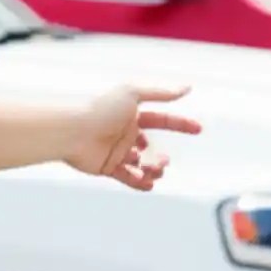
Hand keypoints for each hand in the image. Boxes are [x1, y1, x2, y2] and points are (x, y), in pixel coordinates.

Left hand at [64, 84, 201, 190]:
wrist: (72, 130)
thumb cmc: (99, 108)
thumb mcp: (132, 93)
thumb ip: (160, 93)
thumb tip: (187, 88)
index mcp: (131, 115)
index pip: (161, 119)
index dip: (180, 124)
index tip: (198, 129)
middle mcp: (124, 133)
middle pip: (153, 148)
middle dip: (161, 158)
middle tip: (161, 162)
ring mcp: (116, 151)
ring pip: (143, 165)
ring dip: (153, 170)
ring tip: (152, 171)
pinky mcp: (106, 167)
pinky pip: (128, 177)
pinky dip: (140, 182)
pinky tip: (147, 183)